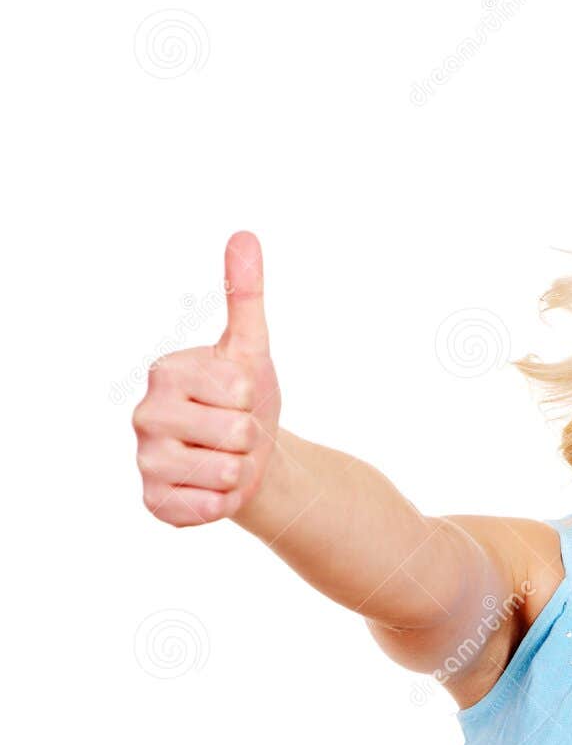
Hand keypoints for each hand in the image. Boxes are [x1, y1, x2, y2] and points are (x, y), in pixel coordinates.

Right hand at [133, 231, 280, 526]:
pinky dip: (223, 503)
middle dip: (249, 440)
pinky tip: (212, 489)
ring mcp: (146, 460)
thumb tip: (244, 236)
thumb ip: (245, 296)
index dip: (252, 402)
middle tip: (234, 436)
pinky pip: (208, 508)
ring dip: (240, 472)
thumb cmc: (246, 403)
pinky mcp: (155, 502)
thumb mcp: (251, 350)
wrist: (248, 462)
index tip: (237, 402)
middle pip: (235, 433)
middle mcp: (145, 415)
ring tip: (226, 461)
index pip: (237, 391)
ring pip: (225, 472)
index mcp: (165, 372)